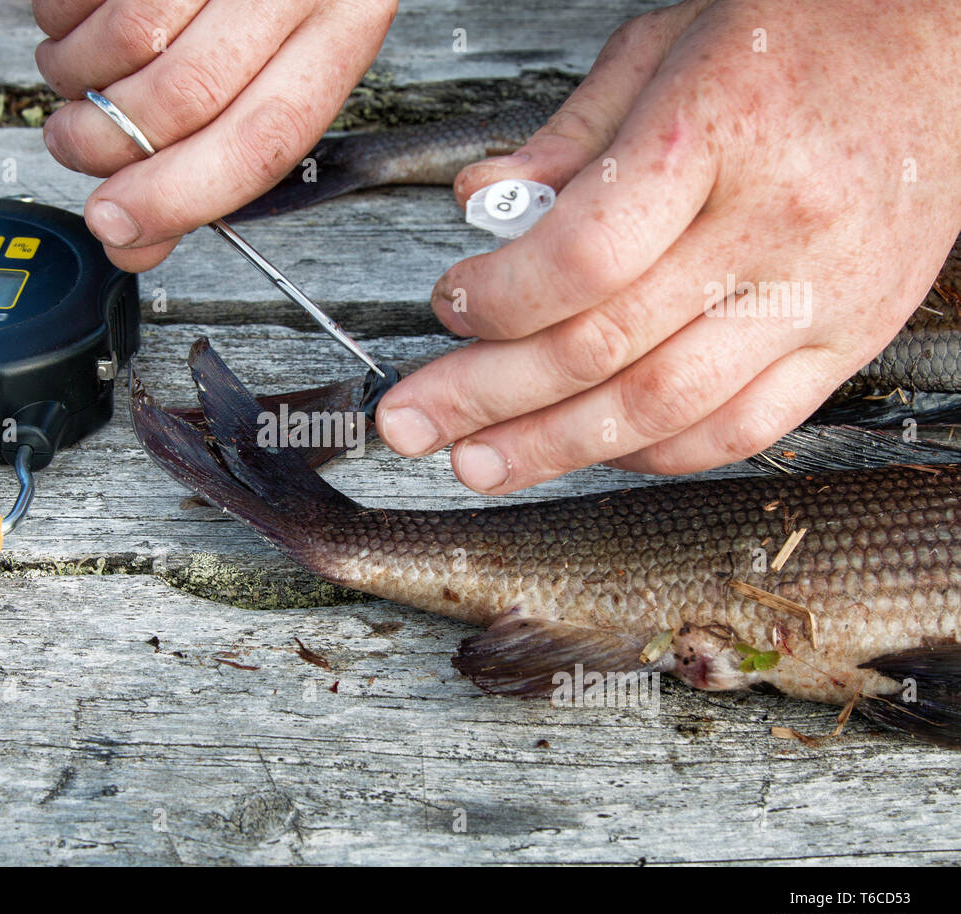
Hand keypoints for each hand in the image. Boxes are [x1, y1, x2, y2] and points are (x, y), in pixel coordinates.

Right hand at [33, 0, 396, 271]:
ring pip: (128, 41)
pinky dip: (60, 22)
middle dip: (109, 144)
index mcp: (344, 24)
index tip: (120, 227)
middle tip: (76, 148)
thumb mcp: (286, 57)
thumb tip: (140, 239)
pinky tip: (77, 21)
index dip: (179, 198)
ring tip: (76, 78)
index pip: (262, 141)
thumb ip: (222, 151)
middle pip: (185, 97)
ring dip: (77, 80)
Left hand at [375, 0, 960, 492]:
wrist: (943, 42)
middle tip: (412, 427)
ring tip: (480, 463)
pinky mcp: (850, 338)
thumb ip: (566, 136)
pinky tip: (591, 453)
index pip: (584, 256)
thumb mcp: (663, 45)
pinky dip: (653, 454)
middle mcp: (774, 225)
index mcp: (716, 134)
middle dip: (488, 400)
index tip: (447, 309)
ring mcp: (821, 294)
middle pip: (605, 348)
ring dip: (556, 449)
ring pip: (666, 409)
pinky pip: (741, 429)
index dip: (498, 301)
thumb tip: (478, 206)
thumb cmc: (801, 32)